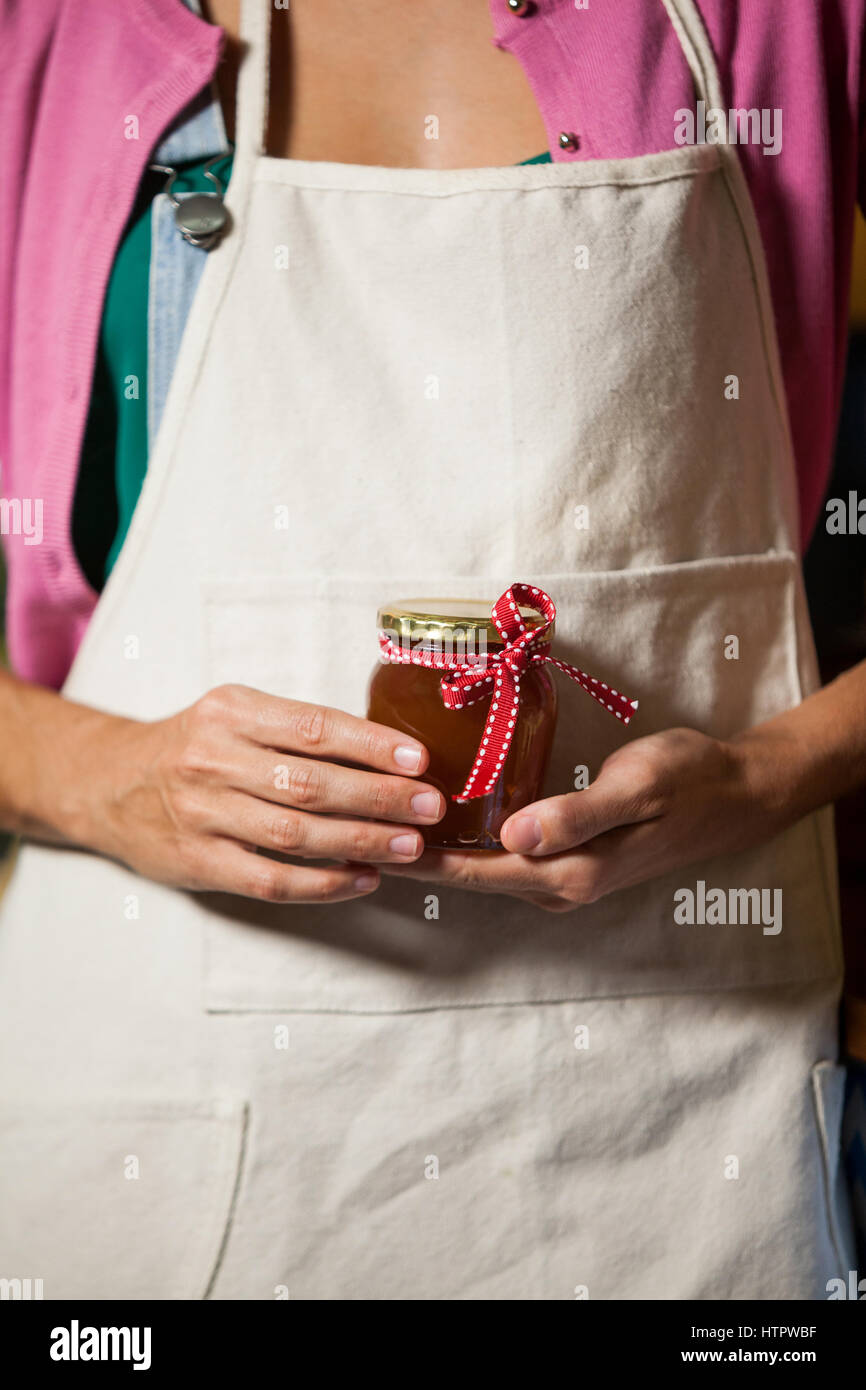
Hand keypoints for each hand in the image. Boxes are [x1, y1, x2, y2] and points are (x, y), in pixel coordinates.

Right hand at [65, 684, 443, 902]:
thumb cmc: (195, 746)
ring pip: (295, 834)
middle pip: (310, 783)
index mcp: (231, 712)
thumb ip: (297, 731)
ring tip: (410, 846)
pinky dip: (322, 884)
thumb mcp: (236, 715)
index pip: (313, 727)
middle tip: (429, 807)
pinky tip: (362, 880)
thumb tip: (389, 754)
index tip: (418, 760)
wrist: (110, 783)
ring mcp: (203, 815)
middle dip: (379, 797)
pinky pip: (270, 880)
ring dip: (360, 842)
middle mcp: (213, 760)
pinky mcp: (198, 862)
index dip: (371, 745)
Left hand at [381, 726, 799, 911]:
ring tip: (381, 825)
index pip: (472, 872)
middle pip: (468, 877)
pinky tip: (442, 822)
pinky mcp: (570, 863)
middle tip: (353, 828)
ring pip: (483, 870)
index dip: (416, 859)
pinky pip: (504, 859)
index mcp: (570, 874)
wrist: (737, 794)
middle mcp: (560, 887)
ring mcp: (565, 880)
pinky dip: (466, 845)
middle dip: (412, 857)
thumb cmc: (688, 779)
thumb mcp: (637, 787)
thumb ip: (576, 815)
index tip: (363, 839)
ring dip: (435, 853)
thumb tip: (514, 838)